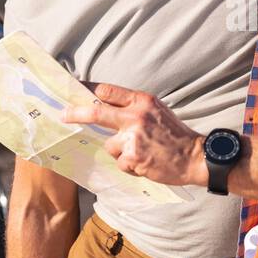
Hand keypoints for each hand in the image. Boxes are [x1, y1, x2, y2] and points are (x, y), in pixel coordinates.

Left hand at [61, 84, 206, 187]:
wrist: (194, 157)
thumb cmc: (175, 134)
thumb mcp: (158, 111)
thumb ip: (135, 108)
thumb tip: (106, 106)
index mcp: (142, 101)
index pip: (108, 91)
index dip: (90, 91)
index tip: (77, 92)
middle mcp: (135, 116)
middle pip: (95, 112)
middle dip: (75, 113)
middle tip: (63, 114)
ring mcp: (132, 137)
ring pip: (109, 145)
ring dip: (120, 151)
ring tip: (141, 152)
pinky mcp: (132, 157)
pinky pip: (120, 162)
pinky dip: (130, 165)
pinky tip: (145, 163)